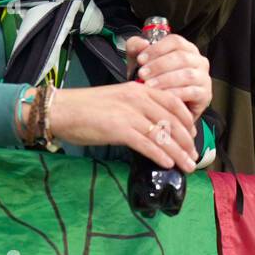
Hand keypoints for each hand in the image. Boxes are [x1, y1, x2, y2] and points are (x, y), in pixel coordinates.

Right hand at [47, 83, 198, 172]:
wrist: (61, 110)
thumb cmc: (87, 107)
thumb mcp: (119, 99)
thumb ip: (138, 108)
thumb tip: (155, 127)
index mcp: (140, 89)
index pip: (173, 102)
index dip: (187, 120)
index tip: (193, 134)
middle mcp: (138, 99)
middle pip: (172, 120)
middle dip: (186, 140)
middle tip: (194, 156)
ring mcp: (129, 114)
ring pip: (162, 134)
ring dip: (178, 152)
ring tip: (187, 165)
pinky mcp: (119, 129)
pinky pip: (146, 143)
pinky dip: (160, 154)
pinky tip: (168, 163)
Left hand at [125, 33, 211, 121]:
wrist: (165, 108)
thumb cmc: (155, 82)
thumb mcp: (143, 64)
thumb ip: (137, 50)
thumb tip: (140, 43)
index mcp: (186, 48)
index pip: (175, 41)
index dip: (157, 49)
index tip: (140, 59)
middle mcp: (198, 60)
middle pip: (181, 57)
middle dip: (159, 65)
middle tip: (142, 74)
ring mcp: (203, 77)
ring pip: (187, 74)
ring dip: (165, 80)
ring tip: (149, 86)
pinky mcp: (205, 94)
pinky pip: (191, 92)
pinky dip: (175, 93)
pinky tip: (161, 96)